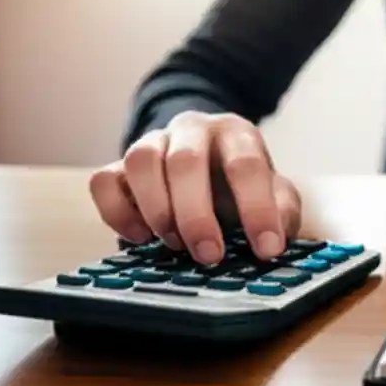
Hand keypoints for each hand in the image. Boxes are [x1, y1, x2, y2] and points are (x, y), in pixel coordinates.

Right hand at [88, 112, 301, 264]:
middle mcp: (192, 130)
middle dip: (197, 215)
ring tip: (174, 243)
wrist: (206, 158)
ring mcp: (151, 142)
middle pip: (185, 162)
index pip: (246, 165)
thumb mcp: (273, 191)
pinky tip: (140, 236)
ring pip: (140, 161)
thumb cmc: (241, 182)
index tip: (266, 249)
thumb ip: (282, 209)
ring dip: (156, 208)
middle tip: (210, 256)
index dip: (257, 209)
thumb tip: (277, 237)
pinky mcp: (119, 165)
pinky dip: (117, 212)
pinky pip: (103, 181)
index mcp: (236, 133)